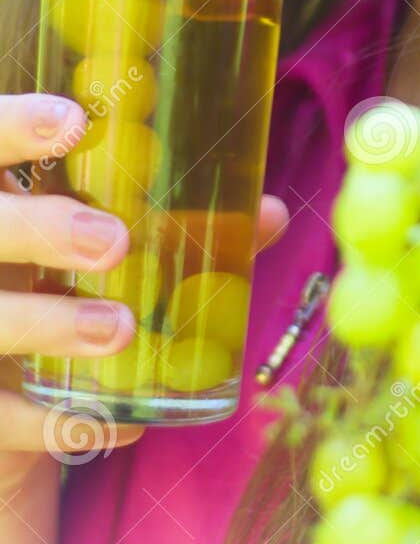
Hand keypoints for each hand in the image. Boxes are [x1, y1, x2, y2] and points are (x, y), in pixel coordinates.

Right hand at [0, 94, 289, 498]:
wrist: (10, 411)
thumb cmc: (61, 297)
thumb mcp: (108, 254)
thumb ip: (181, 231)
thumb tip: (268, 212)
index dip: (15, 125)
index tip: (75, 121)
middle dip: (41, 228)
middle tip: (114, 243)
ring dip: (51, 323)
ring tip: (120, 328)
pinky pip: (1, 416)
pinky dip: (58, 422)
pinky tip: (119, 419)